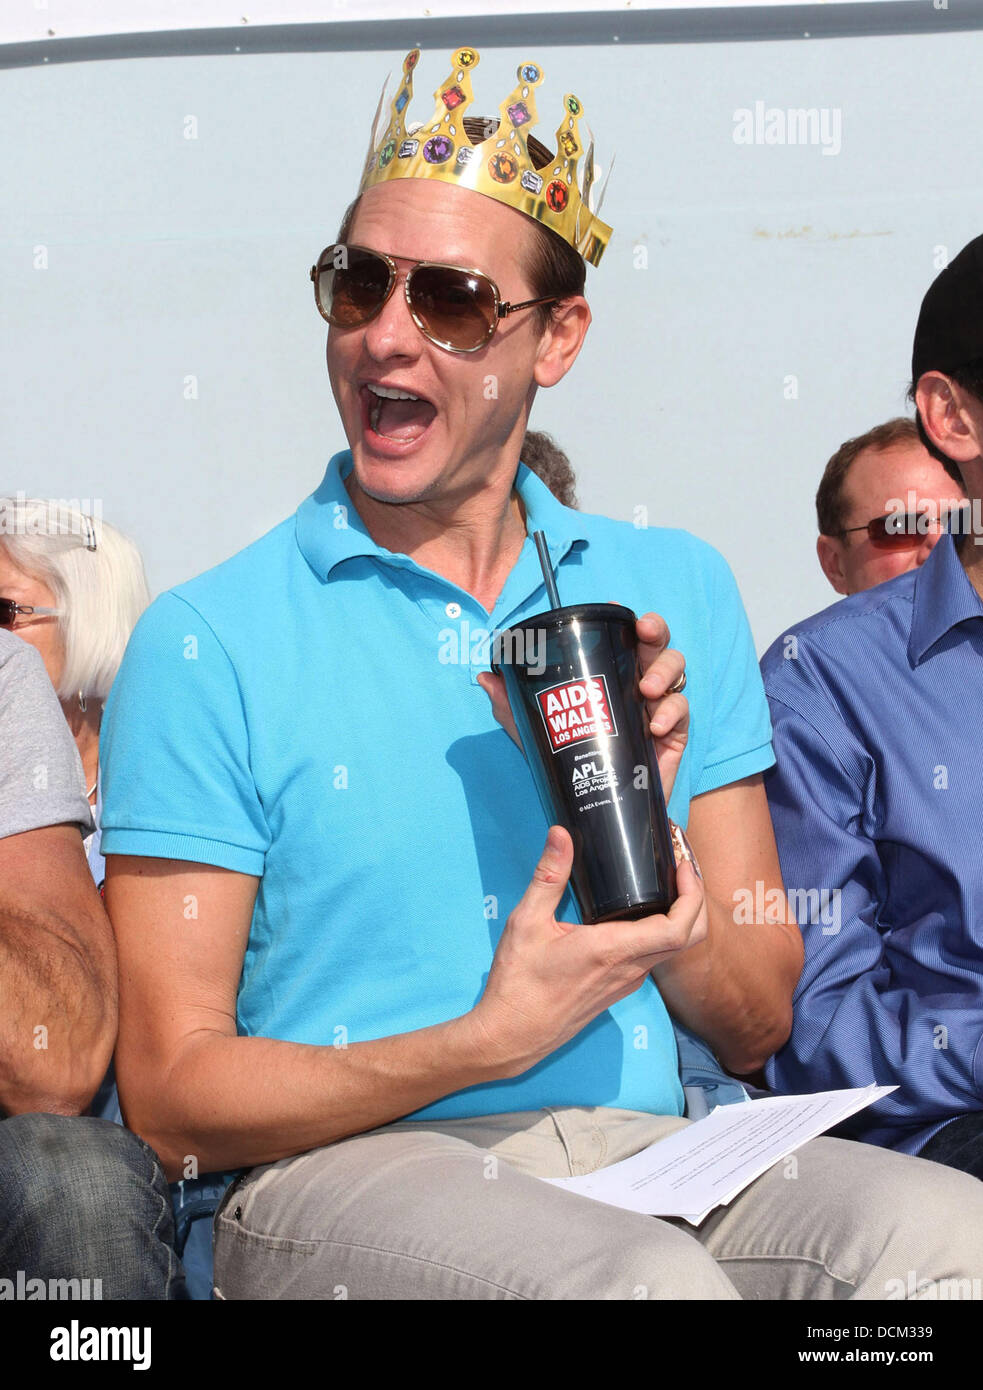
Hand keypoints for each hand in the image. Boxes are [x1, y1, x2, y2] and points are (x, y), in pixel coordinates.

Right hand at [465, 825, 707, 1077]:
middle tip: (681, 863)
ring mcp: (628, 980)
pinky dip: (664, 927)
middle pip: (690, 937)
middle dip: (696, 897)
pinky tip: (641, 907)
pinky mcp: (620, 986)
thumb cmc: (518, 982)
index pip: (678, 927)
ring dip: (682, 912)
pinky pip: (655, 955)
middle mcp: (631, 969)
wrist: (513, 1035)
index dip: (692, 894)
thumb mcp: (526, 922)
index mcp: (614, 950)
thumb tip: (561, 833)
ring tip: (665, 877)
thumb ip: (549, 876)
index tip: (682, 863)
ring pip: (675, 947)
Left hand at [476, 608, 688, 809]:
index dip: (623, 618)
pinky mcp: (675, 734)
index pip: (623, 637)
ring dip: (664, 672)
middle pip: (656, 644)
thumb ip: (512, 707)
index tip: (613, 606)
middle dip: (655, 630)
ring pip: (676, 671)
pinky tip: (655, 726)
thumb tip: (484, 677)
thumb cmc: (573, 763)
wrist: (601, 811)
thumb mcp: (536, 734)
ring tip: (646, 690)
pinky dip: (672, 713)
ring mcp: (659, 706)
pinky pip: (683, 712)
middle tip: (644, 631)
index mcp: (611, 674)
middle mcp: (638, 683)